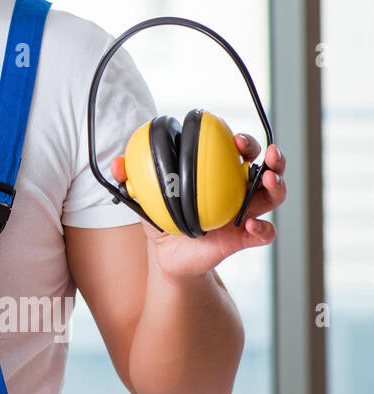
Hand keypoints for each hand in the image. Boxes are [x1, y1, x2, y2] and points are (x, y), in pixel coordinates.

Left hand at [110, 134, 286, 281]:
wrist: (168, 256)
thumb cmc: (162, 218)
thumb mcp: (145, 198)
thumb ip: (130, 179)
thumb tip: (117, 164)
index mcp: (220, 175)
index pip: (239, 151)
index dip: (243, 141)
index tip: (235, 138)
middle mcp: (239, 191)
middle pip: (267, 168)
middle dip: (273, 158)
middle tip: (266, 154)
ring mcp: (246, 214)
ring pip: (273, 196)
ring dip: (276, 185)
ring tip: (268, 179)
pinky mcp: (245, 238)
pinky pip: (264, 233)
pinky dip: (262, 228)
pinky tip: (250, 225)